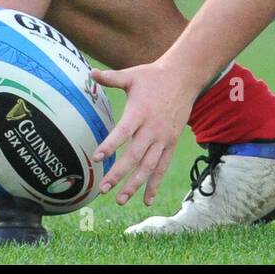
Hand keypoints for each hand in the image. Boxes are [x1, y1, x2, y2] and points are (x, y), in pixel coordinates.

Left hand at [90, 61, 198, 206]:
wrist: (184, 78)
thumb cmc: (153, 76)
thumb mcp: (132, 75)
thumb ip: (111, 78)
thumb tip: (90, 72)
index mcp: (140, 112)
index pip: (123, 132)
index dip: (110, 145)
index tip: (96, 158)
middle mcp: (152, 128)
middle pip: (134, 155)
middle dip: (119, 174)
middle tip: (103, 189)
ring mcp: (163, 138)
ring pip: (149, 166)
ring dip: (135, 184)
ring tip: (121, 199)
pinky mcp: (171, 143)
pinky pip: (162, 167)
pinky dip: (155, 184)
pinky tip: (146, 200)